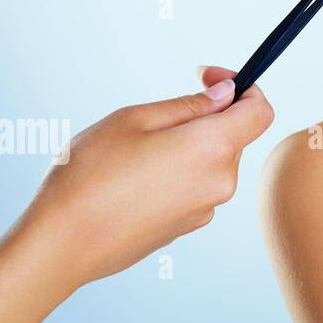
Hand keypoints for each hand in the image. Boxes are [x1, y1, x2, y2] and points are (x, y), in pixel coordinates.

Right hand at [24, 65, 273, 289]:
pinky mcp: (186, 228)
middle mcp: (220, 181)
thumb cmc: (91, 175)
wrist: (62, 244)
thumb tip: (226, 93)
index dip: (244, 88)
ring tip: (137, 153)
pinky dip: (177, 175)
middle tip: (158, 118)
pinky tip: (134, 181)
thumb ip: (189, 104)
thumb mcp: (135, 119)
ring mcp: (205, 209)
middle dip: (207, 118)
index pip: (260, 111)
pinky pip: (194, 188)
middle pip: (234, 137)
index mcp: (213, 147)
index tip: (209, 78)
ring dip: (189, 148)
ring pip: (211, 163)